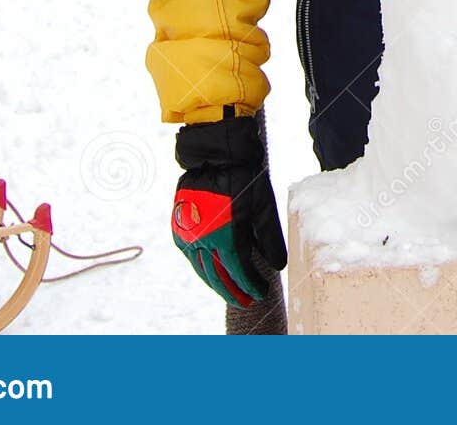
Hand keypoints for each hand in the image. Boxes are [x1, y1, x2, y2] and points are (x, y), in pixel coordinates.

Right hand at [170, 115, 286, 307]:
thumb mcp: (264, 206)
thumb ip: (269, 238)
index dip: (250, 286)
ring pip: (201, 270)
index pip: (238, 273)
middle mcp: (202, 241)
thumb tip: (277, 266)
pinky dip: (201, 268)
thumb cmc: (244, 177)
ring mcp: (187, 236)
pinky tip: (211, 272)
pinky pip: (190, 257)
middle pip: (218, 277)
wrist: (215, 154)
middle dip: (233, 292)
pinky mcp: (179, 228)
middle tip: (246, 301)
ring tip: (230, 292)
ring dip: (216, 284)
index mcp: (224, 237)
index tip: (261, 293)